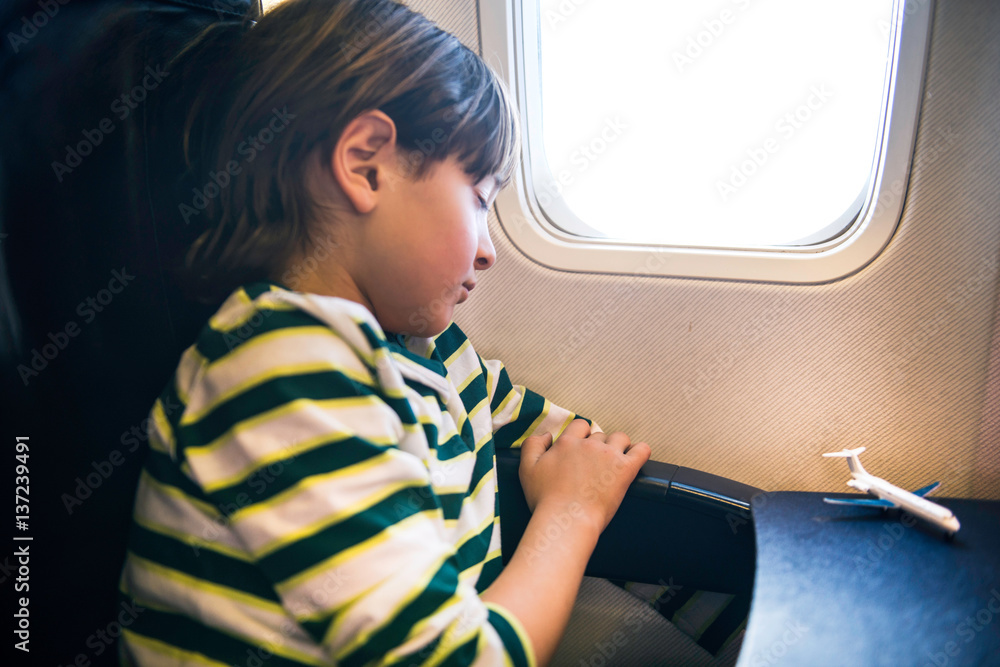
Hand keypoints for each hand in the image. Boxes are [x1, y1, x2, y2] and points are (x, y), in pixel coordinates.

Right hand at [518, 419, 649, 533]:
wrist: (566, 520)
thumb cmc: (545, 499)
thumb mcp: (527, 468)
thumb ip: (532, 444)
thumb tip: (547, 435)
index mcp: (567, 442)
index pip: (581, 425)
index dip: (582, 436)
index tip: (582, 449)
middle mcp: (590, 444)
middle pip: (600, 434)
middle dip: (599, 446)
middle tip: (595, 465)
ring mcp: (609, 455)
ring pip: (621, 438)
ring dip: (618, 446)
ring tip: (615, 462)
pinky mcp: (625, 470)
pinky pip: (642, 450)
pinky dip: (641, 451)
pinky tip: (637, 457)